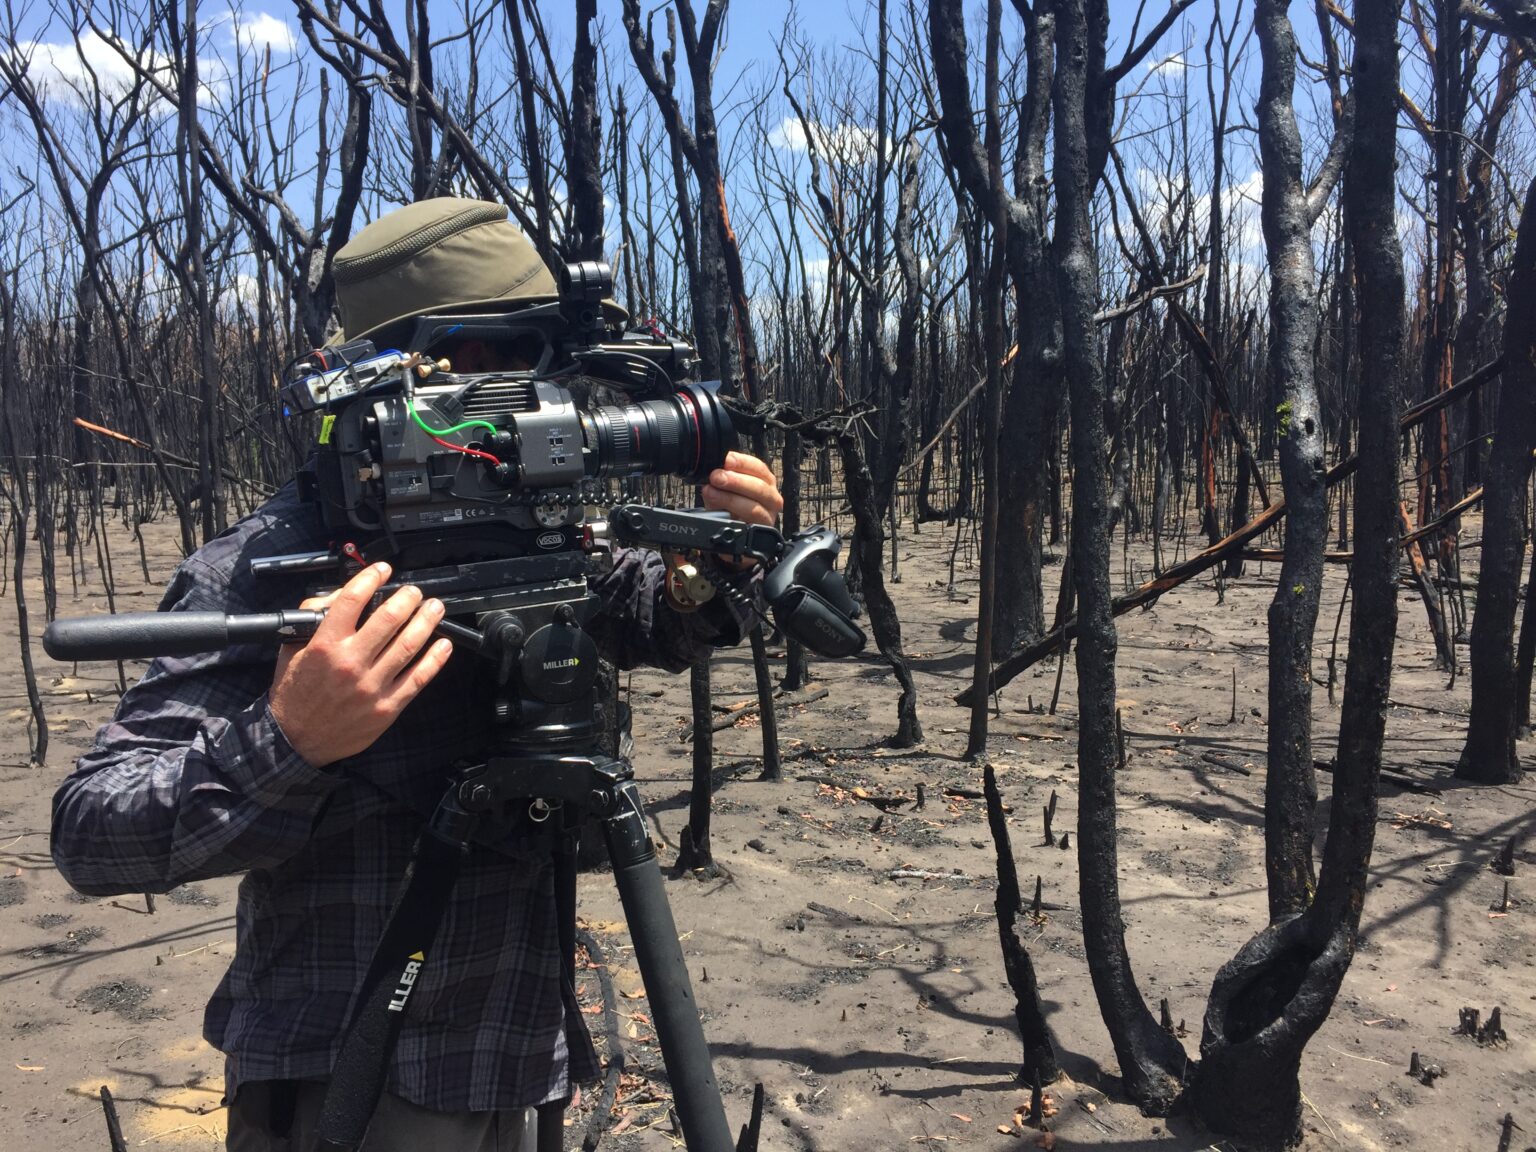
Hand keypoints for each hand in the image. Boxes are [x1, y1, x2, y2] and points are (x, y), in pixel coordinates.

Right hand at [268, 562, 452, 768]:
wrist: (295, 739)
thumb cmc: (295, 692)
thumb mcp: (291, 648)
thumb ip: (314, 617)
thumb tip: (344, 594)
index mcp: (325, 645)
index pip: (352, 600)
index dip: (371, 578)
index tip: (383, 569)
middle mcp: (350, 663)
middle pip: (389, 619)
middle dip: (408, 598)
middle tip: (415, 592)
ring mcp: (371, 686)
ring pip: (409, 645)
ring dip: (427, 621)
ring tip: (435, 609)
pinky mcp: (386, 707)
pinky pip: (418, 679)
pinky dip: (435, 659)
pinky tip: (444, 644)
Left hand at [702, 451, 783, 569]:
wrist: (731, 534)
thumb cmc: (730, 508)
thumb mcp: (725, 489)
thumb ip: (720, 479)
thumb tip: (711, 471)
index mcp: (765, 481)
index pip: (758, 467)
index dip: (742, 462)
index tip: (726, 460)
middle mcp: (771, 497)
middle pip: (759, 487)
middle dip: (735, 481)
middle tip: (716, 477)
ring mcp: (768, 516)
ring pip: (754, 507)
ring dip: (731, 499)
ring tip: (712, 493)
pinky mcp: (761, 533)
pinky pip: (749, 525)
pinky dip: (733, 517)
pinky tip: (721, 513)